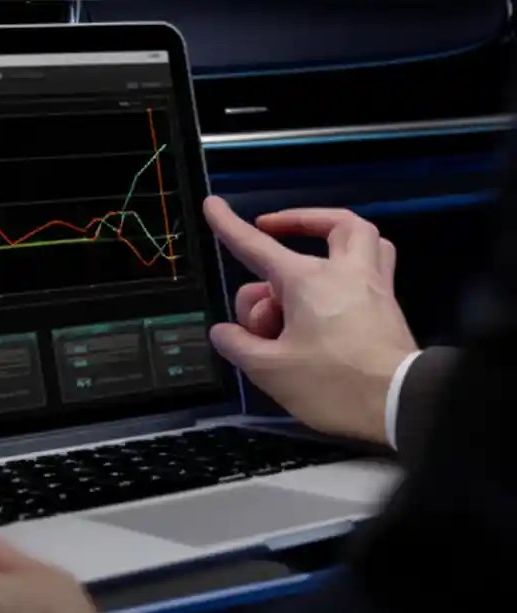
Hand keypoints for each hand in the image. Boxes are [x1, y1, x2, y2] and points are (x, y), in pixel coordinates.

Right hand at [204, 197, 417, 445]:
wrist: (400, 404)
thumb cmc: (332, 384)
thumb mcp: (270, 370)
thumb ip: (238, 345)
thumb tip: (225, 332)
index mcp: (308, 281)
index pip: (257, 246)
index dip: (230, 226)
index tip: (213, 206)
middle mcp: (343, 272)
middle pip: (319, 230)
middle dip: (281, 253)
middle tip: (263, 291)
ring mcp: (372, 285)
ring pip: (360, 235)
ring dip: (333, 233)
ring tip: (308, 257)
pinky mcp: (388, 306)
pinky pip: (373, 263)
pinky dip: (348, 264)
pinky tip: (328, 295)